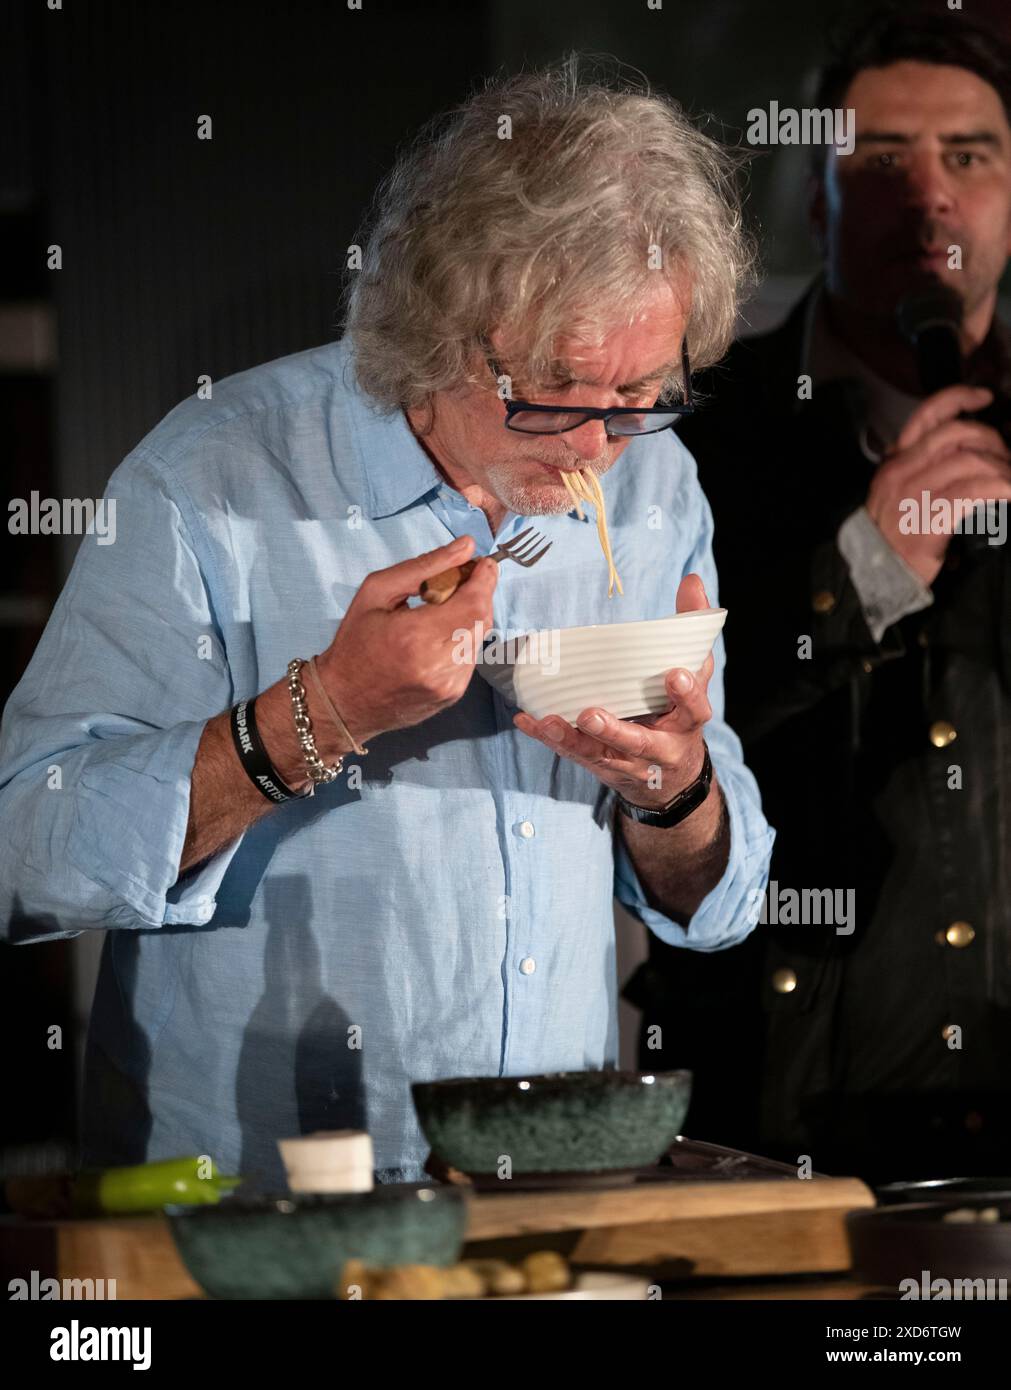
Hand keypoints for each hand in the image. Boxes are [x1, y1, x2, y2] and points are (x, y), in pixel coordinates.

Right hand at [316, 536, 497, 743]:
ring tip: (445, 608)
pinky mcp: (453, 696)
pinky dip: (464, 638)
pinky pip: (471, 657)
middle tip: (463, 579)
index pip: (473, 603)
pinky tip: (440, 634)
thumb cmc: (355, 642)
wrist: (343, 701)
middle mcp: (438, 665)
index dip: (485, 580)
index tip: (483, 563)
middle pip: (483, 620)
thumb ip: (424, 566)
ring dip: (472, 616)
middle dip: (480, 594)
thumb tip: (466, 546)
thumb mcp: (377, 592)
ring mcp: (449, 685)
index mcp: (415, 636)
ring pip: (481, 638)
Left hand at [514, 573, 715, 810]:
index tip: (674, 675)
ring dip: (573, 739)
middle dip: (615, 731)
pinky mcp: (601, 765)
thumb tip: (691, 579)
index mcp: (687, 721)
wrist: (671, 778)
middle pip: (638, 742)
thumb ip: (691, 630)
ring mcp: (628, 760)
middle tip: (591, 715)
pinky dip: (550, 738)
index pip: (693, 707)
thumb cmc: (679, 712)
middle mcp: (660, 747)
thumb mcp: (695, 673)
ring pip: (599, 753)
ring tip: (550, 722)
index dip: (686, 693)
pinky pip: (573, 753)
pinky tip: (529, 721)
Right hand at [866, 384, 1010, 585]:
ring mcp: (914, 495)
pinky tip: (1010, 494)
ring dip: (1001, 467)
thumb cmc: (893, 531)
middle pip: (957, 434)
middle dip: (991, 439)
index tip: (985, 397)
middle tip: (1006, 457)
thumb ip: (921, 465)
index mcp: (895, 459)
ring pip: (969, 461)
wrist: (875, 572)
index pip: (927, 414)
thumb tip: (965, 448)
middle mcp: (902, 471)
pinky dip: (1000, 488)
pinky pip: (972, 493)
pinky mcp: (929, 521)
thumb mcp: (896, 489)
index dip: (959, 398)